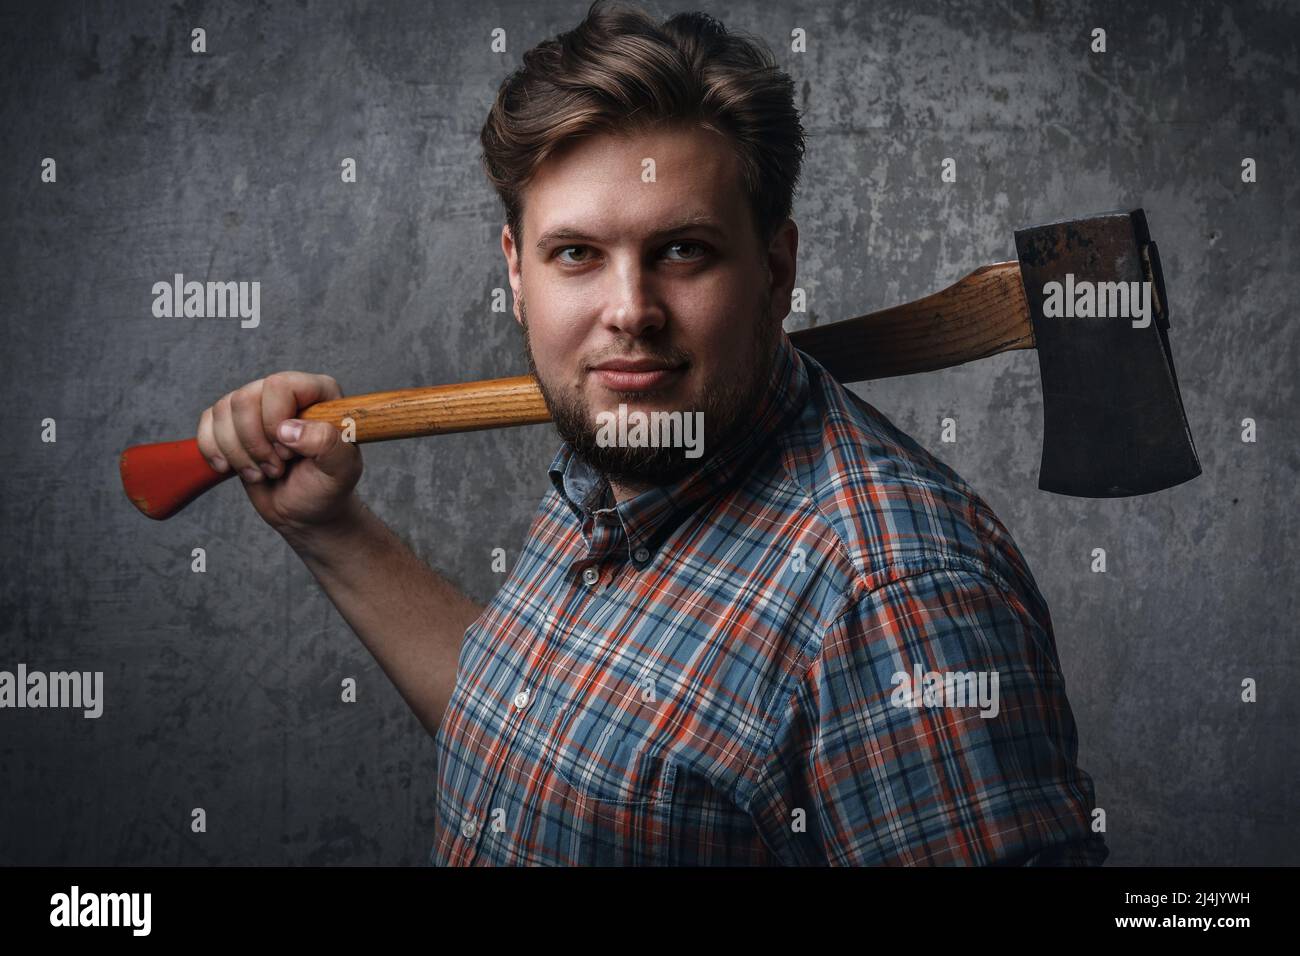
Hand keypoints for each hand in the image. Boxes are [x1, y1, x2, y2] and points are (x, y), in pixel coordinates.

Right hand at [195, 371, 362, 534]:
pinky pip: (206, 423)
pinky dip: (214, 452)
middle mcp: (284, 392)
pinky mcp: (232, 424)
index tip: (289, 453)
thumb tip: (287, 429)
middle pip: (244, 399)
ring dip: (237, 453)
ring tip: (262, 473)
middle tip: (277, 468)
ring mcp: (256, 406)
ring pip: (222, 411)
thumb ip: (326, 444)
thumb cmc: (327, 488)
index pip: (279, 386)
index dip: (275, 422)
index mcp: (318, 392)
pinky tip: (232, 469)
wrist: (306, 511)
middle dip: (255, 444)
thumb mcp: (341, 470)